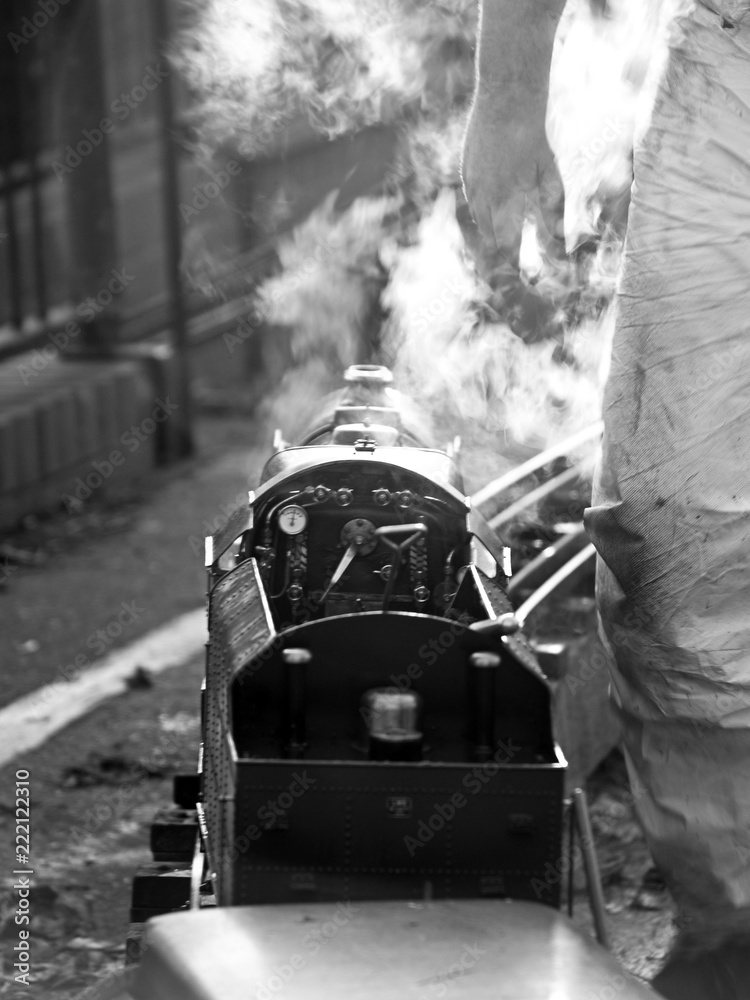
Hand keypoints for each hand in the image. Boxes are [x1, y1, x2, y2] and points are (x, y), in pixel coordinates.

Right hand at [461, 88, 565, 271]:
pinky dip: (487, 214)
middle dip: (503, 257)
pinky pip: (475, 203)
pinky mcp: (466, 172)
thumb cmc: (533, 136)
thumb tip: (560, 247)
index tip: (527, 280)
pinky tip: (500, 211)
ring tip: (510, 245)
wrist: (506, 96)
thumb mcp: (549, 176)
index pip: (505, 249)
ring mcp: (470, 185)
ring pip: (480, 223)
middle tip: (518, 270)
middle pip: (488, 242)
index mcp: (500, 202)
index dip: (515, 268)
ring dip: (494, 235)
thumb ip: (553, 212)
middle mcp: (480, 198)